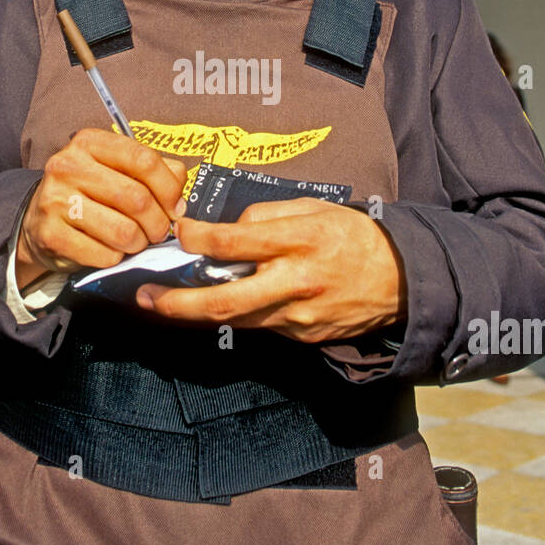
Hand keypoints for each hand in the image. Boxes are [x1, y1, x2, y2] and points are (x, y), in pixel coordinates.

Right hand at [16, 128, 186, 288]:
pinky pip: (104, 254)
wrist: (39, 222)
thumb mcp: (117, 171)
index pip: (144, 160)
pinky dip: (115, 258)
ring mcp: (56, 200)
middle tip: (157, 232)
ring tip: (134, 242)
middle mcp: (68, 166)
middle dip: (158, 223)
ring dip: (138, 244)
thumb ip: (154, 173)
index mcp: (89, 142)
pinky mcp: (51, 234)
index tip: (175, 207)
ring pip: (124, 231)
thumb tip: (179, 199)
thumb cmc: (89, 195)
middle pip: (137, 199)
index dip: (169, 188)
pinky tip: (109, 250)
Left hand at [135, 198, 407, 342]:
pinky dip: (240, 313)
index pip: (234, 241)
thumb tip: (226, 229)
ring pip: (236, 319)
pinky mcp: (302, 335)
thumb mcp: (314, 209)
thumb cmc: (353, 236)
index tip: (178, 232)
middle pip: (222, 301)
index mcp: (298, 241)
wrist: (400, 281)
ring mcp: (297, 315)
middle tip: (144, 298)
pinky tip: (230, 301)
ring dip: (198, 312)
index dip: (197, 238)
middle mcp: (294, 282)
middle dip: (175, 304)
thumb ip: (267, 217)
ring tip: (168, 302)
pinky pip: (260, 324)